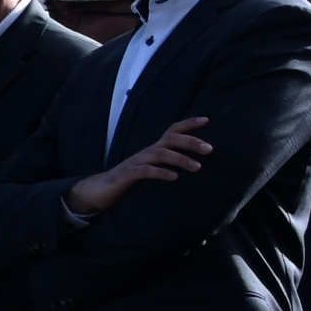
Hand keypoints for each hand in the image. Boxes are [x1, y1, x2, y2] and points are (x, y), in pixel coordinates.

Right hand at [67, 115, 212, 219]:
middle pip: (169, 139)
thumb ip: (166, 165)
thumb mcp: (151, 169)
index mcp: (153, 150)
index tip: (207, 120)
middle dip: (190, 142)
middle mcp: (146, 152)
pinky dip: (161, 172)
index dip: (188, 124)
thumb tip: (193, 165)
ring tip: (197, 167)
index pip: (172, 131)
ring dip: (180, 159)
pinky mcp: (127, 175)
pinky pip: (146, 171)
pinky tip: (174, 177)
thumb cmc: (129, 180)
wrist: (100, 190)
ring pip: (160, 154)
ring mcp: (136, 162)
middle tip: (209, 149)